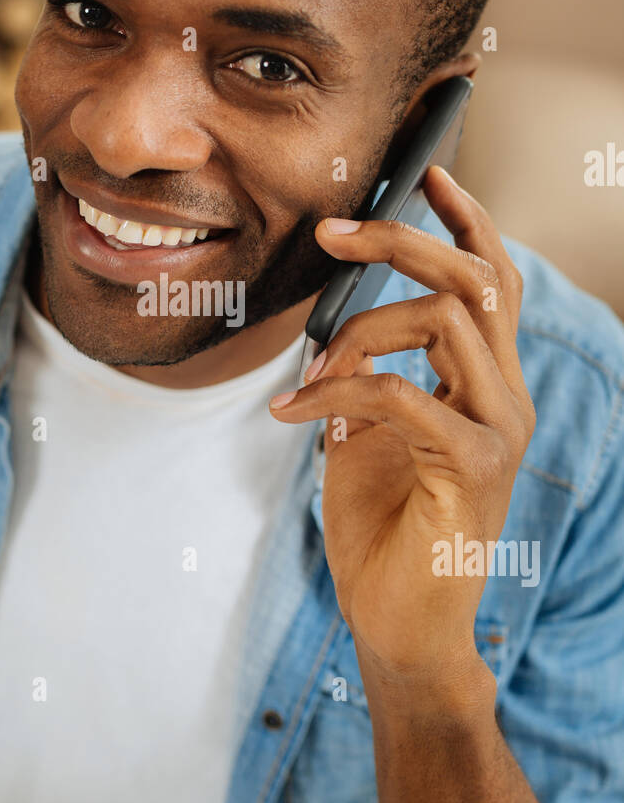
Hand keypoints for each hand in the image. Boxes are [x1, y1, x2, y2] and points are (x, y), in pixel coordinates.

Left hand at [269, 167, 535, 694]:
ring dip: (359, 333)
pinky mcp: (473, 468)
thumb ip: (371, 375)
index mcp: (488, 384)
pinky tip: (296, 417)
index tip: (429, 176)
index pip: (494, 283)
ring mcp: (499, 431)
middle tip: (333, 233)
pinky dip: (340, 392)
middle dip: (401, 242)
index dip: (466, 223)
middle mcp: (507, 398)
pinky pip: (403, 395)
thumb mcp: (368, 433)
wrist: (399, 626)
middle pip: (476, 280)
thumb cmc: (382, 528)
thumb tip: (336, 327)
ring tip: (308, 376)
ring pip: (444, 321)